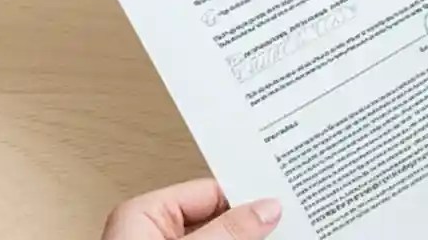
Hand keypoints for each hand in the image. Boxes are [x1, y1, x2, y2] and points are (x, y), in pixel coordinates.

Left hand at [101, 179, 281, 239]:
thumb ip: (227, 231)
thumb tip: (266, 209)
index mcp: (143, 213)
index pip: (210, 191)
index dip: (247, 196)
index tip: (279, 200)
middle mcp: (151, 231)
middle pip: (218, 215)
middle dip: (250, 220)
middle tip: (285, 219)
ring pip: (221, 235)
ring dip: (247, 235)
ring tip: (279, 231)